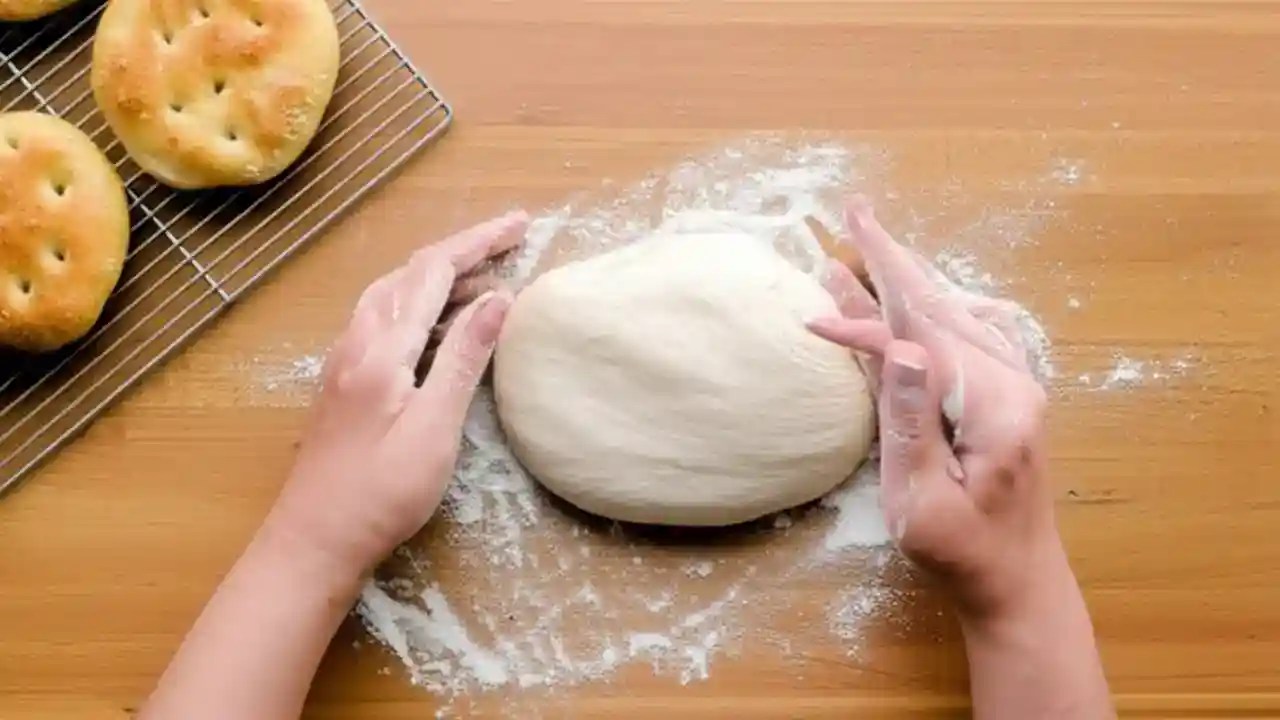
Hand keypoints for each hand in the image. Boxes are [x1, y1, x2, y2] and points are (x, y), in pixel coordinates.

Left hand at [267, 211, 528, 573]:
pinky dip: (417, 304)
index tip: (521, 225)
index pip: (434, 271)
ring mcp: (343, 361)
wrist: (312, 541)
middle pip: (409, 273)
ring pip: (391, 294)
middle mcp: (356, 342)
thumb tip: (499, 298)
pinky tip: (436, 325)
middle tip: (509, 245)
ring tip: (482, 282)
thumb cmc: (381, 494)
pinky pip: (381, 319)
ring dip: (436, 277)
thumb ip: (464, 358)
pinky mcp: (341, 381)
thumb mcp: (435, 428)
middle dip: (460, 252)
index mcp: (382, 348)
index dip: (478, 242)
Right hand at [809, 196, 1061, 622]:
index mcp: (996, 404)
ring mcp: (1015, 385)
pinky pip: (968, 331)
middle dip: (892, 261)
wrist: (1016, 584)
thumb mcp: (922, 500)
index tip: (811, 318)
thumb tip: (900, 348)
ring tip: (870, 244)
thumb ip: (911, 422)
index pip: (918, 341)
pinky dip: (934, 305)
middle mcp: (1013, 382)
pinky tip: (920, 292)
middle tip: (855, 211)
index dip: (862, 327)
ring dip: (909, 279)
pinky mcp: (1006, 396)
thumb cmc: (962, 553)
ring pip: (954, 313)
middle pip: (941, 306)